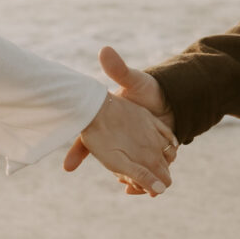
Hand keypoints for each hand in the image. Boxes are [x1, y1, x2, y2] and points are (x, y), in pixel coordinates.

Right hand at [64, 46, 176, 195]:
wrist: (172, 100)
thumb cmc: (149, 89)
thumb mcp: (135, 80)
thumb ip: (119, 69)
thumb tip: (104, 50)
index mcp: (108, 125)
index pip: (85, 140)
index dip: (75, 153)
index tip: (67, 166)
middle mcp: (118, 141)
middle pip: (108, 160)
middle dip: (113, 172)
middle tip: (121, 179)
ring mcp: (135, 150)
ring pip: (126, 170)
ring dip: (130, 180)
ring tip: (133, 186)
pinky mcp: (151, 156)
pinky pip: (144, 172)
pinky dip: (145, 182)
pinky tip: (148, 188)